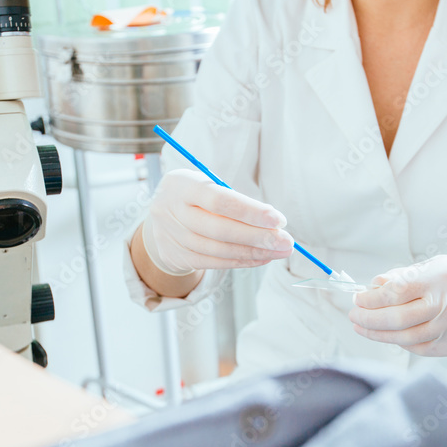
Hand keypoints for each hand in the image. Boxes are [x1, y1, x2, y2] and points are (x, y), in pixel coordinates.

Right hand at [141, 170, 293, 275]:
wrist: (160, 212)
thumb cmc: (195, 194)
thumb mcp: (206, 184)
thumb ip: (233, 199)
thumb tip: (272, 222)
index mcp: (182, 185)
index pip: (219, 200)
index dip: (250, 212)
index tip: (278, 219)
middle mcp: (172, 211)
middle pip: (219, 229)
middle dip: (257, 237)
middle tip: (286, 241)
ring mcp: (172, 236)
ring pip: (218, 250)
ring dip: (254, 252)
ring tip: (280, 251)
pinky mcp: (177, 256)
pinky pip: (214, 262)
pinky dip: (241, 261)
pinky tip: (262, 258)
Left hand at [349, 255, 446, 356]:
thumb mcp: (429, 266)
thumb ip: (400, 276)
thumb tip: (370, 289)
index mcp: (440, 277)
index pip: (397, 291)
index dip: (372, 299)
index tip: (357, 300)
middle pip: (400, 319)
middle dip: (370, 319)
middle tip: (354, 317)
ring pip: (408, 339)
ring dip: (380, 335)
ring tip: (364, 328)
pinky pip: (422, 349)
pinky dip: (402, 343)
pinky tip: (390, 335)